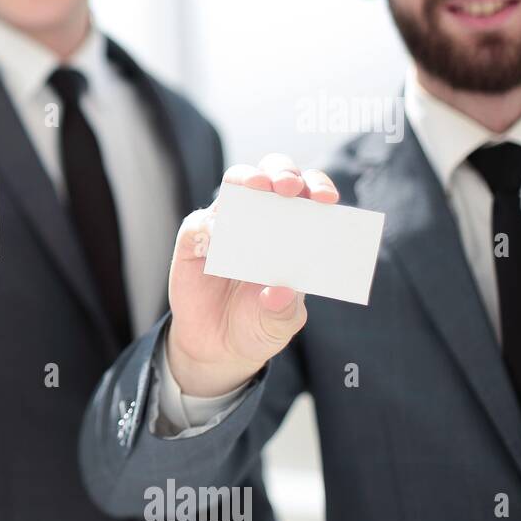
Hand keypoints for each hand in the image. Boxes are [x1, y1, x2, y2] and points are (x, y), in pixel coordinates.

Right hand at [166, 154, 339, 396]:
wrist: (216, 348)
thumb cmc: (256, 326)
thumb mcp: (277, 325)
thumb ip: (282, 309)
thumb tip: (283, 290)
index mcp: (293, 232)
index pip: (309, 196)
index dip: (318, 189)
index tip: (326, 200)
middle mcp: (260, 219)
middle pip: (272, 176)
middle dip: (283, 172)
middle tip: (288, 186)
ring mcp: (226, 225)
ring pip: (236, 183)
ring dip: (248, 179)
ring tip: (259, 187)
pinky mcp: (194, 240)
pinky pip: (201, 222)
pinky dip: (212, 223)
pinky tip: (220, 233)